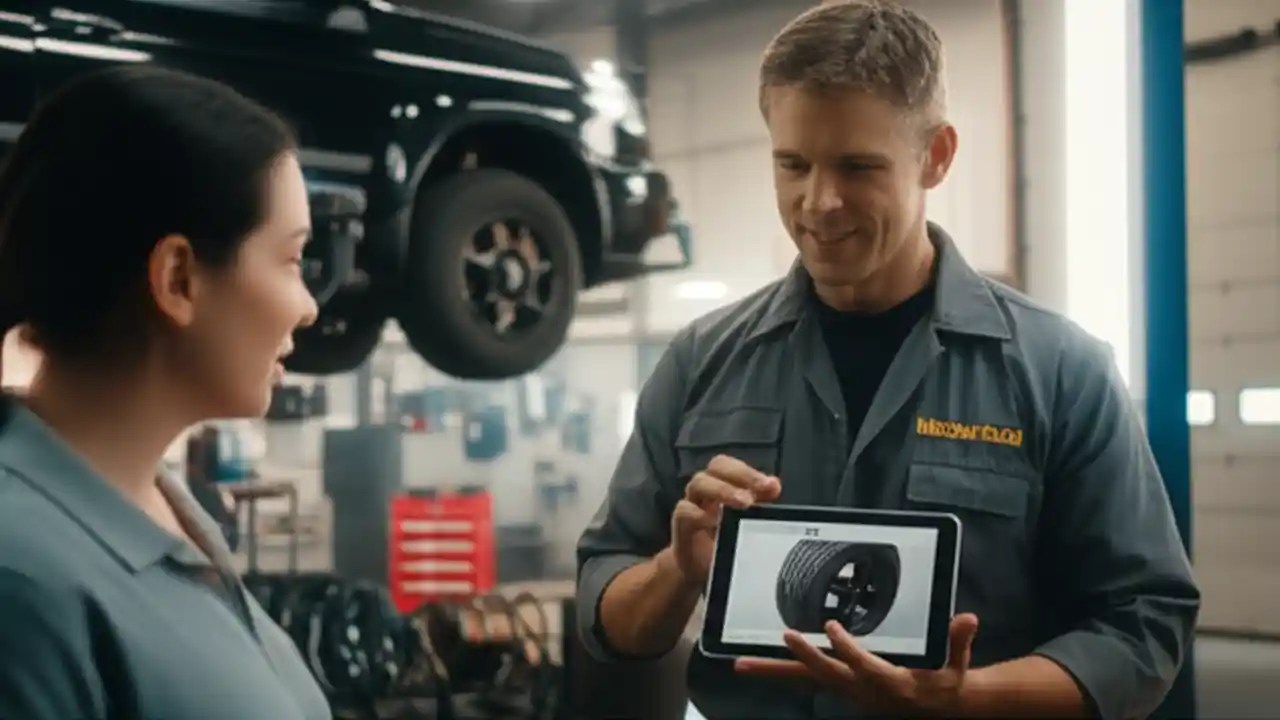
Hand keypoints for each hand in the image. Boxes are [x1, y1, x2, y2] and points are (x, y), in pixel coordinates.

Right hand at [669, 454, 779, 589]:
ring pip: (699, 483)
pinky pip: (683, 511)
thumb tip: (774, 484)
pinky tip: (713, 521)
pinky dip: (698, 512)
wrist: (699, 572)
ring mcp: (692, 505)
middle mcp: (706, 490)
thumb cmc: (726, 542)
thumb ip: (761, 504)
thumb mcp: (748, 524)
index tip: (770, 486)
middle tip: (756, 493)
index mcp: (724, 485)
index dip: (748, 471)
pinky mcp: (680, 526)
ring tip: (744, 503)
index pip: (731, 466)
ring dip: (723, 489)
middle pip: (717, 466)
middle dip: (739, 475)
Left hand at [735, 613, 980, 717]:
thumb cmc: (943, 683)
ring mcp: (845, 691)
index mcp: (889, 683)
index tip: (832, 627)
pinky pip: (803, 681)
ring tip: (740, 664)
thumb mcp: (956, 666)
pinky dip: (779, 673)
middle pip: (826, 675)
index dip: (848, 649)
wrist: (933, 709)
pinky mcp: (836, 688)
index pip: (864, 665)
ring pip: (805, 681)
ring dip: (774, 672)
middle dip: (804, 658)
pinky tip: (753, 665)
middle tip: (785, 636)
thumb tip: (968, 617)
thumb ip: (959, 642)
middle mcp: (861, 690)